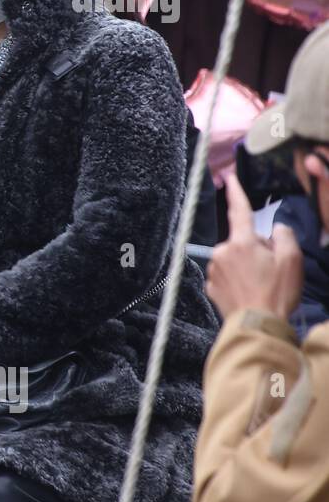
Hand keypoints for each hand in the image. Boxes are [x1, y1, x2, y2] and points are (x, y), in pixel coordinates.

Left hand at [206, 173, 303, 319]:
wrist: (257, 325)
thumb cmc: (277, 292)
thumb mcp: (292, 260)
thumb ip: (284, 236)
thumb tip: (273, 230)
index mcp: (241, 241)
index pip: (239, 211)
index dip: (236, 192)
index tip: (229, 177)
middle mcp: (222, 251)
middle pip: (242, 241)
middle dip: (255, 249)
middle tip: (270, 270)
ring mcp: (214, 270)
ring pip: (233, 259)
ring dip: (246, 266)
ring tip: (260, 285)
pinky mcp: (210, 286)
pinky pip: (227, 276)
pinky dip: (237, 281)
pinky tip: (248, 292)